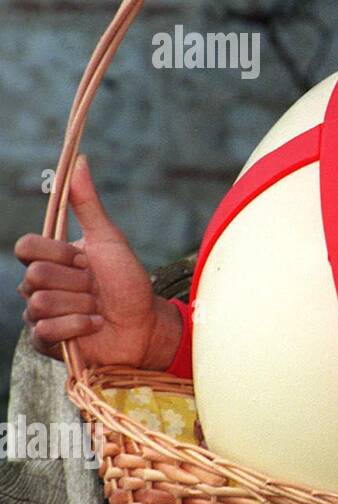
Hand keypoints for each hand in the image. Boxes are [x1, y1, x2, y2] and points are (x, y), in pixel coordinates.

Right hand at [15, 156, 180, 369]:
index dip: (58, 253)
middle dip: (76, 281)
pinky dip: (80, 326)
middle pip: (35, 276)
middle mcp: (39, 287)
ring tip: (98, 308)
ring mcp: (40, 315)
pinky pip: (47, 330)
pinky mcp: (47, 342)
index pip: (26, 247)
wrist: (146, 322)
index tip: (85, 259)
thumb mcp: (108, 239)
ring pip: (41, 303)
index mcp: (50, 260)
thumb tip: (79, 160)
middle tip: (95, 286)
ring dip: (81, 304)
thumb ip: (88, 204)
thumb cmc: (128, 281)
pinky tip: (95, 325)